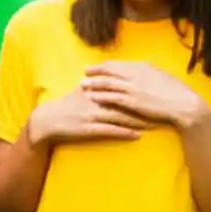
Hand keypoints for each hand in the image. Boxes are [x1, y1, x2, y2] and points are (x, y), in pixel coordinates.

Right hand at [28, 88, 159, 143]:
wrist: (48, 121)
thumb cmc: (66, 106)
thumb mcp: (81, 91)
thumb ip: (97, 84)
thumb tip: (110, 76)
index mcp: (97, 89)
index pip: (123, 88)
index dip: (141, 91)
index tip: (157, 94)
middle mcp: (97, 99)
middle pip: (127, 102)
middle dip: (146, 106)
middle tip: (163, 109)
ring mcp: (93, 114)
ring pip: (122, 117)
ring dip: (140, 121)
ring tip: (157, 124)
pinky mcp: (89, 128)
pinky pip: (111, 131)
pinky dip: (125, 133)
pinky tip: (138, 135)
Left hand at [80, 61, 206, 127]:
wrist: (183, 104)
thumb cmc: (176, 92)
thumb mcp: (162, 77)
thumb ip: (149, 73)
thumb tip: (145, 71)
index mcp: (142, 66)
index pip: (119, 63)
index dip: (107, 64)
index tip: (98, 65)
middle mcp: (135, 74)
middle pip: (110, 70)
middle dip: (96, 70)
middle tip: (85, 71)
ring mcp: (132, 87)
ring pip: (107, 82)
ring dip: (94, 83)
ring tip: (82, 84)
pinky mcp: (132, 100)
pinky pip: (111, 97)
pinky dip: (100, 95)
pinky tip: (92, 97)